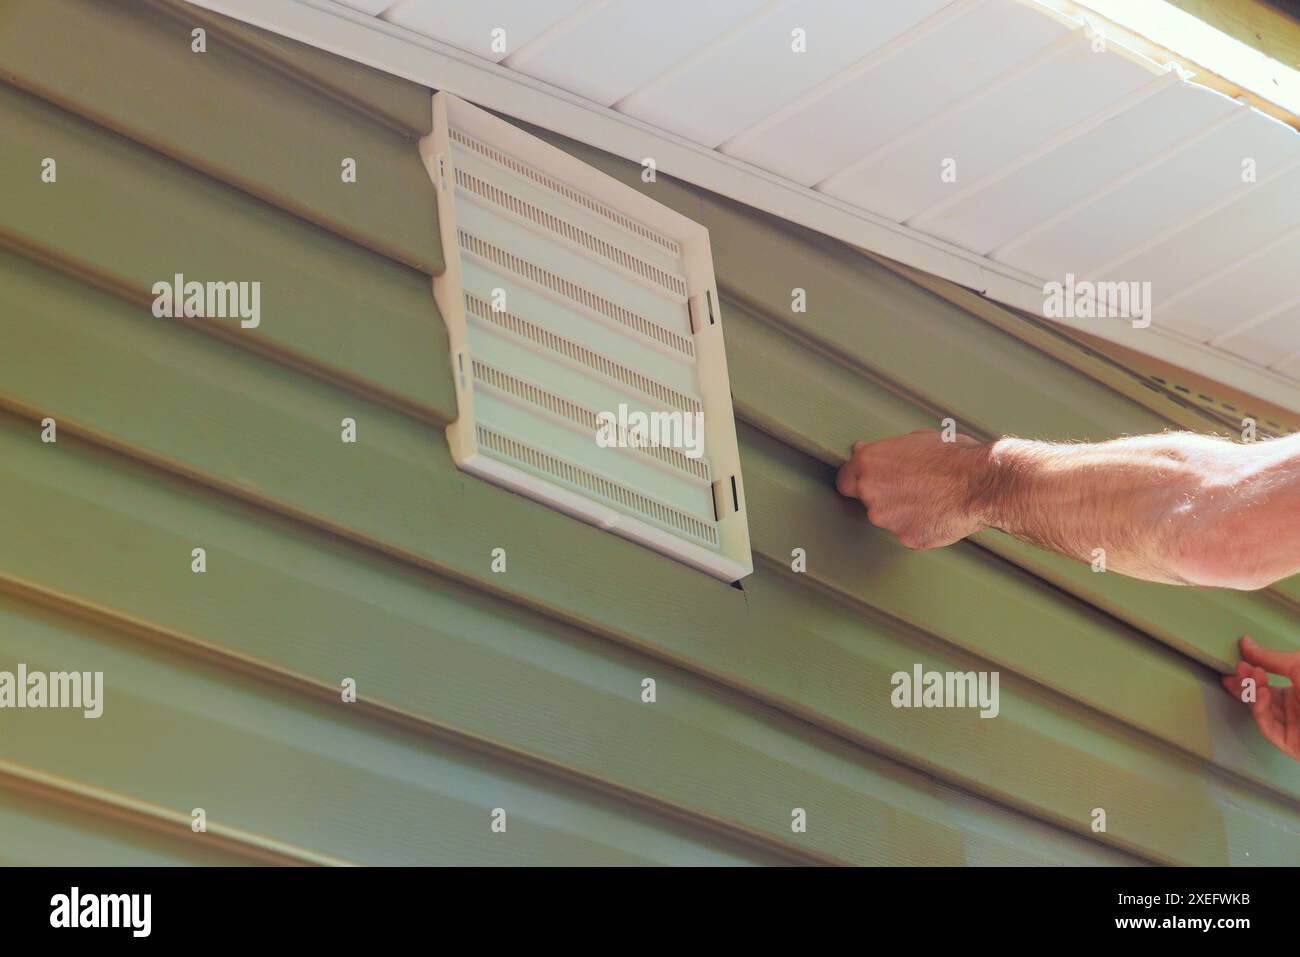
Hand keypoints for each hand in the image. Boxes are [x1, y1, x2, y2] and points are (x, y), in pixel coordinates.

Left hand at [835, 430, 987, 548]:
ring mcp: (886, 518)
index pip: (844, 479)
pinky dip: (919, 525)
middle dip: (881, 495)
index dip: (857, 481)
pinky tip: (938, 512)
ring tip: (931, 497)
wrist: (982, 483)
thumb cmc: (954, 456)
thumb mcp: (915, 440)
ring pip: (887, 517)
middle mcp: (870, 492)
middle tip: (910, 487)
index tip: (867, 482)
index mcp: (868, 463)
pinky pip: (907, 532)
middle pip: (865, 499)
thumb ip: (884, 452)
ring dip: (902, 511)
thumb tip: (863, 450)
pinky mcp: (905, 538)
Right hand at [1221, 636, 1299, 760]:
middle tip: (1237, 671)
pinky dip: (1260, 711)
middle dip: (1247, 682)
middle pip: (1261, 695)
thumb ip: (1271, 657)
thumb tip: (1246, 643)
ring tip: (1253, 681)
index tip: (1239, 659)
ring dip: (1253, 694)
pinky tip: (1261, 695)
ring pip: (1262, 711)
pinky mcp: (1290, 744)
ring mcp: (1293, 726)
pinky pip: (1268, 728)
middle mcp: (1296, 706)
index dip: (1252, 669)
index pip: (1269, 679)